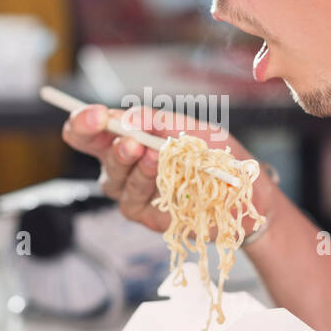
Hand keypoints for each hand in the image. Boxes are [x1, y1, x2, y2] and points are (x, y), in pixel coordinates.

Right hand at [60, 104, 269, 234]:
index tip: (94, 115)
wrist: (246, 193)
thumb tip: (130, 116)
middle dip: (101, 139)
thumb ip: (161, 122)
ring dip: (127, 162)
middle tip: (121, 134)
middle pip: (95, 152)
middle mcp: (124, 166)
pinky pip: (132, 199)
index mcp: (130, 138)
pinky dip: (144, 181)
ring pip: (113, 178)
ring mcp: (133, 192)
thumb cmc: (218, 158)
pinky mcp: (145, 215)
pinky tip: (159, 168)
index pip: (92, 130)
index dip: (84, 122)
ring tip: (147, 151)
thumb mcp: (195, 130)